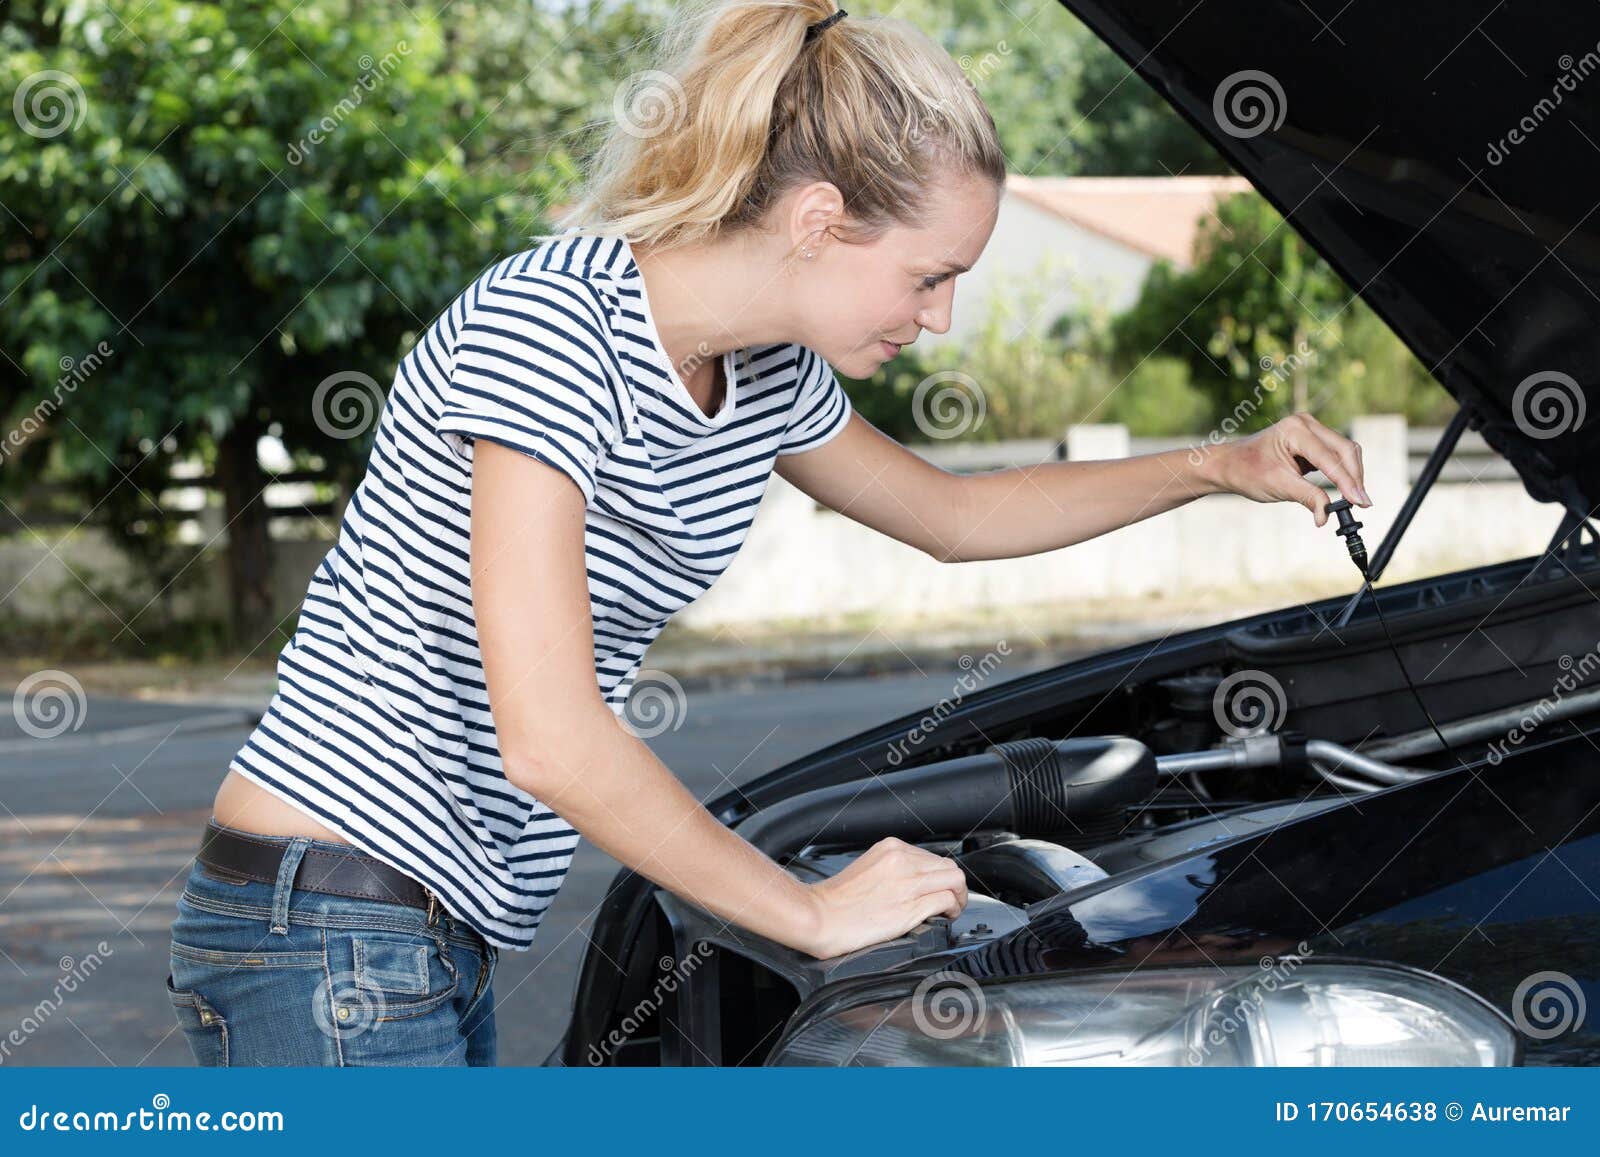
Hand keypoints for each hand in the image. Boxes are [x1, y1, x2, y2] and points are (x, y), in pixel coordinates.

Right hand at [797, 836, 968, 959]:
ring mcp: (907, 883)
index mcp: (891, 849)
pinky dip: (952, 909)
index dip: (939, 876)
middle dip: (955, 886)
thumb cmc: (836, 900)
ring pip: (955, 881)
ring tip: (951, 910)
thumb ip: (893, 869)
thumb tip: (914, 881)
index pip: (932, 857)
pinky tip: (944, 917)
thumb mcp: (868, 867)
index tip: (936, 889)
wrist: (819, 916)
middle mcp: (902, 860)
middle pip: (948, 867)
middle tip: (950, 902)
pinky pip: (947, 900)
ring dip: (959, 897)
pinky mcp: (910, 906)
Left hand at [1203, 412, 1371, 526]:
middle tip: (1362, 504)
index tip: (1360, 502)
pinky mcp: (1312, 440)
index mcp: (1295, 430)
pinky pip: (1335, 455)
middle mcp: (1306, 424)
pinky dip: (1342, 472)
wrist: (1229, 465)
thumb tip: (1326, 516)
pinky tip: (1344, 490)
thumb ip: (1308, 498)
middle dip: (1355, 478)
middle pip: (1345, 450)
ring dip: (1351, 475)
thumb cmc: (1247, 472)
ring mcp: (1310, 429)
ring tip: (1354, 500)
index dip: (1347, 482)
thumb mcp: (1278, 486)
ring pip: (1344, 451)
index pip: (1330, 457)